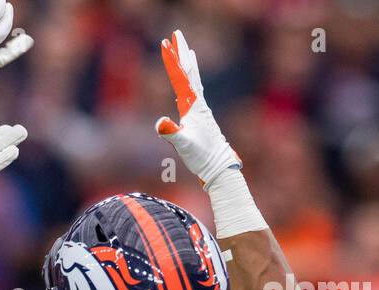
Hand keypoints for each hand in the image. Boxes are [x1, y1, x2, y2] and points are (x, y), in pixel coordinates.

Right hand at [155, 30, 239, 186]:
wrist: (218, 167)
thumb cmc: (201, 156)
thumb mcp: (183, 144)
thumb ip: (171, 132)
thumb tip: (159, 123)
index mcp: (193, 105)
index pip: (180, 77)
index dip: (172, 60)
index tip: (165, 43)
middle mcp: (198, 104)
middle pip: (189, 72)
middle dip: (181, 53)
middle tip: (176, 35)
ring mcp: (200, 111)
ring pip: (193, 81)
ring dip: (188, 66)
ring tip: (188, 52)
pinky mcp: (199, 119)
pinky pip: (193, 94)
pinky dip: (189, 85)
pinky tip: (185, 89)